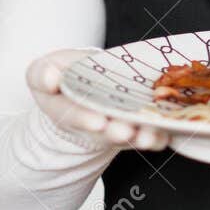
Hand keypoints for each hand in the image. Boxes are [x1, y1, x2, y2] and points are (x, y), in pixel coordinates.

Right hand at [26, 49, 168, 149]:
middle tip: (125, 131)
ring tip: (149, 135)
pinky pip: (149, 136)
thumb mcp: (44, 71)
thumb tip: (50, 78)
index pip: (74, 116)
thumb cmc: (64, 76)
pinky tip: (167, 133)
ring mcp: (115, 127)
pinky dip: (158, 137)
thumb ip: (42, 74)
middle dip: (116, 133)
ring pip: (129, 137)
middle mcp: (93, 124)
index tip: (96, 121)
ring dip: (140, 137)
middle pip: (105, 132)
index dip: (85, 119)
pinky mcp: (136, 127)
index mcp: (66, 111)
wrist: (83, 85)